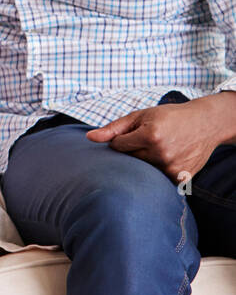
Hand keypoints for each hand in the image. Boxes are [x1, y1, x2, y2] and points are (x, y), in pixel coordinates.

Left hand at [85, 92, 235, 182]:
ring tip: (162, 148)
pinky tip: (170, 158)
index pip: (118, 146)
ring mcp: (173, 168)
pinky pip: (158, 179)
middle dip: (134, 151)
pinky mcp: (182, 178)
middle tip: (151, 141)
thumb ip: (113, 128)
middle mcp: (162, 153)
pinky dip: (158, 171)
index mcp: (150, 135)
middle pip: (130, 159)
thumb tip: (89, 138)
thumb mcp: (140, 116)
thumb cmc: (169, 117)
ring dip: (146, 162)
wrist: (206, 123)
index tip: (135, 134)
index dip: (123, 140)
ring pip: (143, 170)